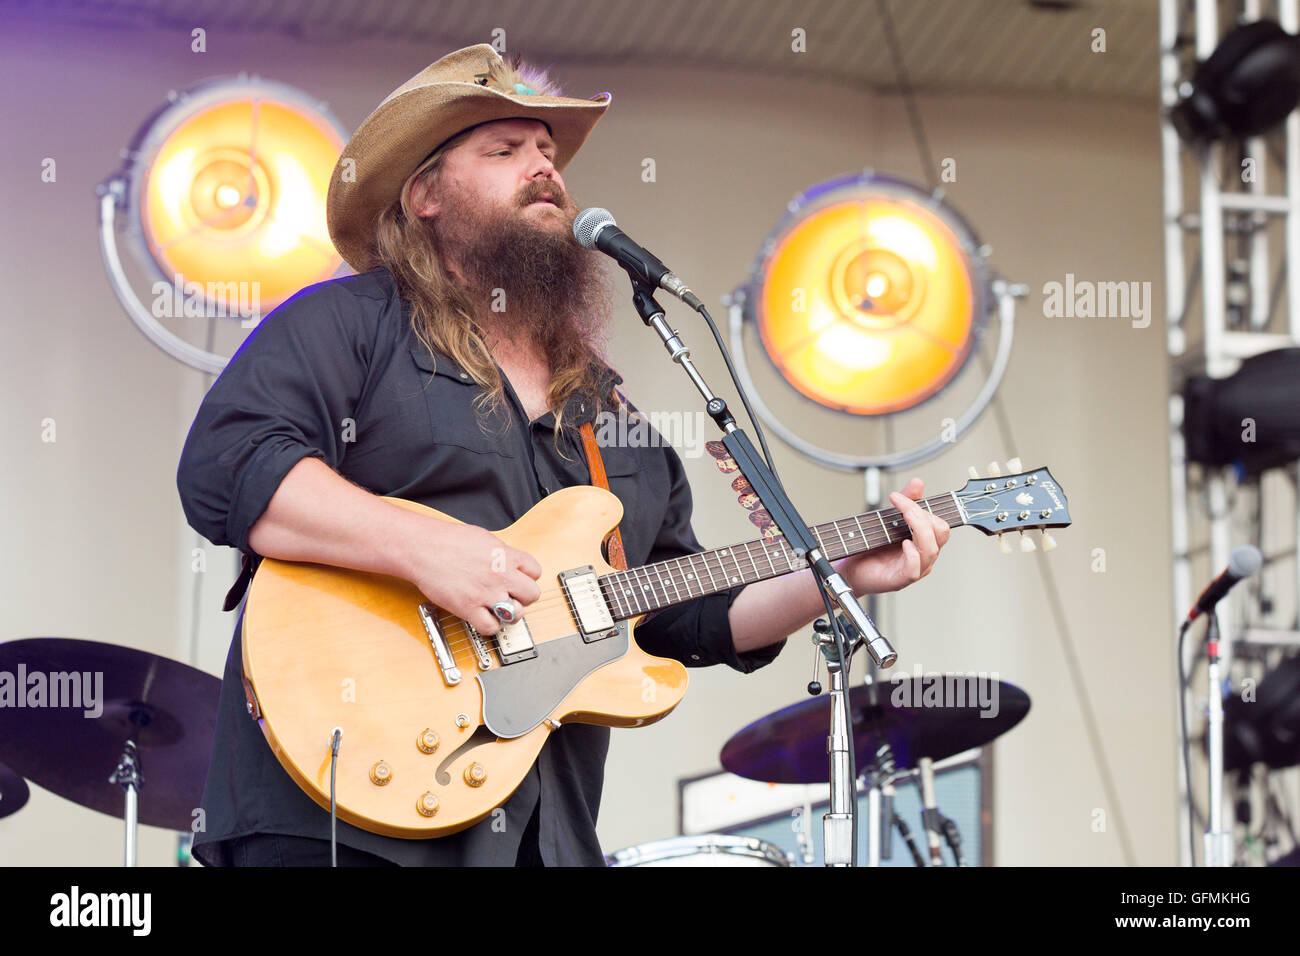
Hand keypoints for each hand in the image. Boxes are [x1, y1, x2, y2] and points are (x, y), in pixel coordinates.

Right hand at [402, 516, 541, 635]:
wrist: (423, 548)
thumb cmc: (448, 540)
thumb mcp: (484, 539)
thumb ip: (501, 553)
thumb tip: (509, 563)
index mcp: (506, 556)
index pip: (535, 571)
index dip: (528, 577)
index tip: (518, 579)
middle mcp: (501, 575)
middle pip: (532, 594)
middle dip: (523, 597)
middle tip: (511, 596)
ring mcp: (486, 593)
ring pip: (516, 614)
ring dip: (508, 614)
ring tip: (497, 608)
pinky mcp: (469, 608)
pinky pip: (491, 627)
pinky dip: (489, 626)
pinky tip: (482, 617)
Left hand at [835, 478, 949, 594]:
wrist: (851, 569)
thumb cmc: (872, 546)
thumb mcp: (888, 518)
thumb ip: (906, 501)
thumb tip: (918, 482)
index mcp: (924, 540)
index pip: (938, 522)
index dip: (922, 507)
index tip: (897, 497)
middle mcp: (923, 554)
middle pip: (940, 533)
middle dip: (923, 515)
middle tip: (903, 508)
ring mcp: (914, 568)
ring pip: (930, 549)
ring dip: (919, 529)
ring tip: (905, 517)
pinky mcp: (900, 579)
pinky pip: (915, 569)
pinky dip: (912, 555)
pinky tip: (904, 543)